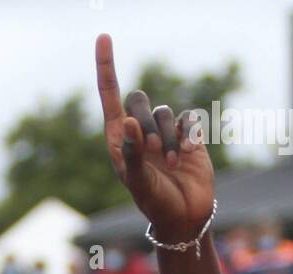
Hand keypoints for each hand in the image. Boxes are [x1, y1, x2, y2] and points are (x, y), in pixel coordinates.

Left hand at [95, 33, 214, 243]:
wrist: (185, 218)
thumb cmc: (155, 204)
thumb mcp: (139, 183)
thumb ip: (132, 154)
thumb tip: (129, 122)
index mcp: (119, 140)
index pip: (110, 96)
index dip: (107, 67)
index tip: (104, 37)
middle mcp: (139, 132)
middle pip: (138, 99)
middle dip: (145, 121)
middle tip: (150, 150)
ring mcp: (163, 133)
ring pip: (165, 112)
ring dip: (167, 138)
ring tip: (172, 164)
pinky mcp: (188, 135)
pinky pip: (187, 118)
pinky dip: (187, 136)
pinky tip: (187, 156)